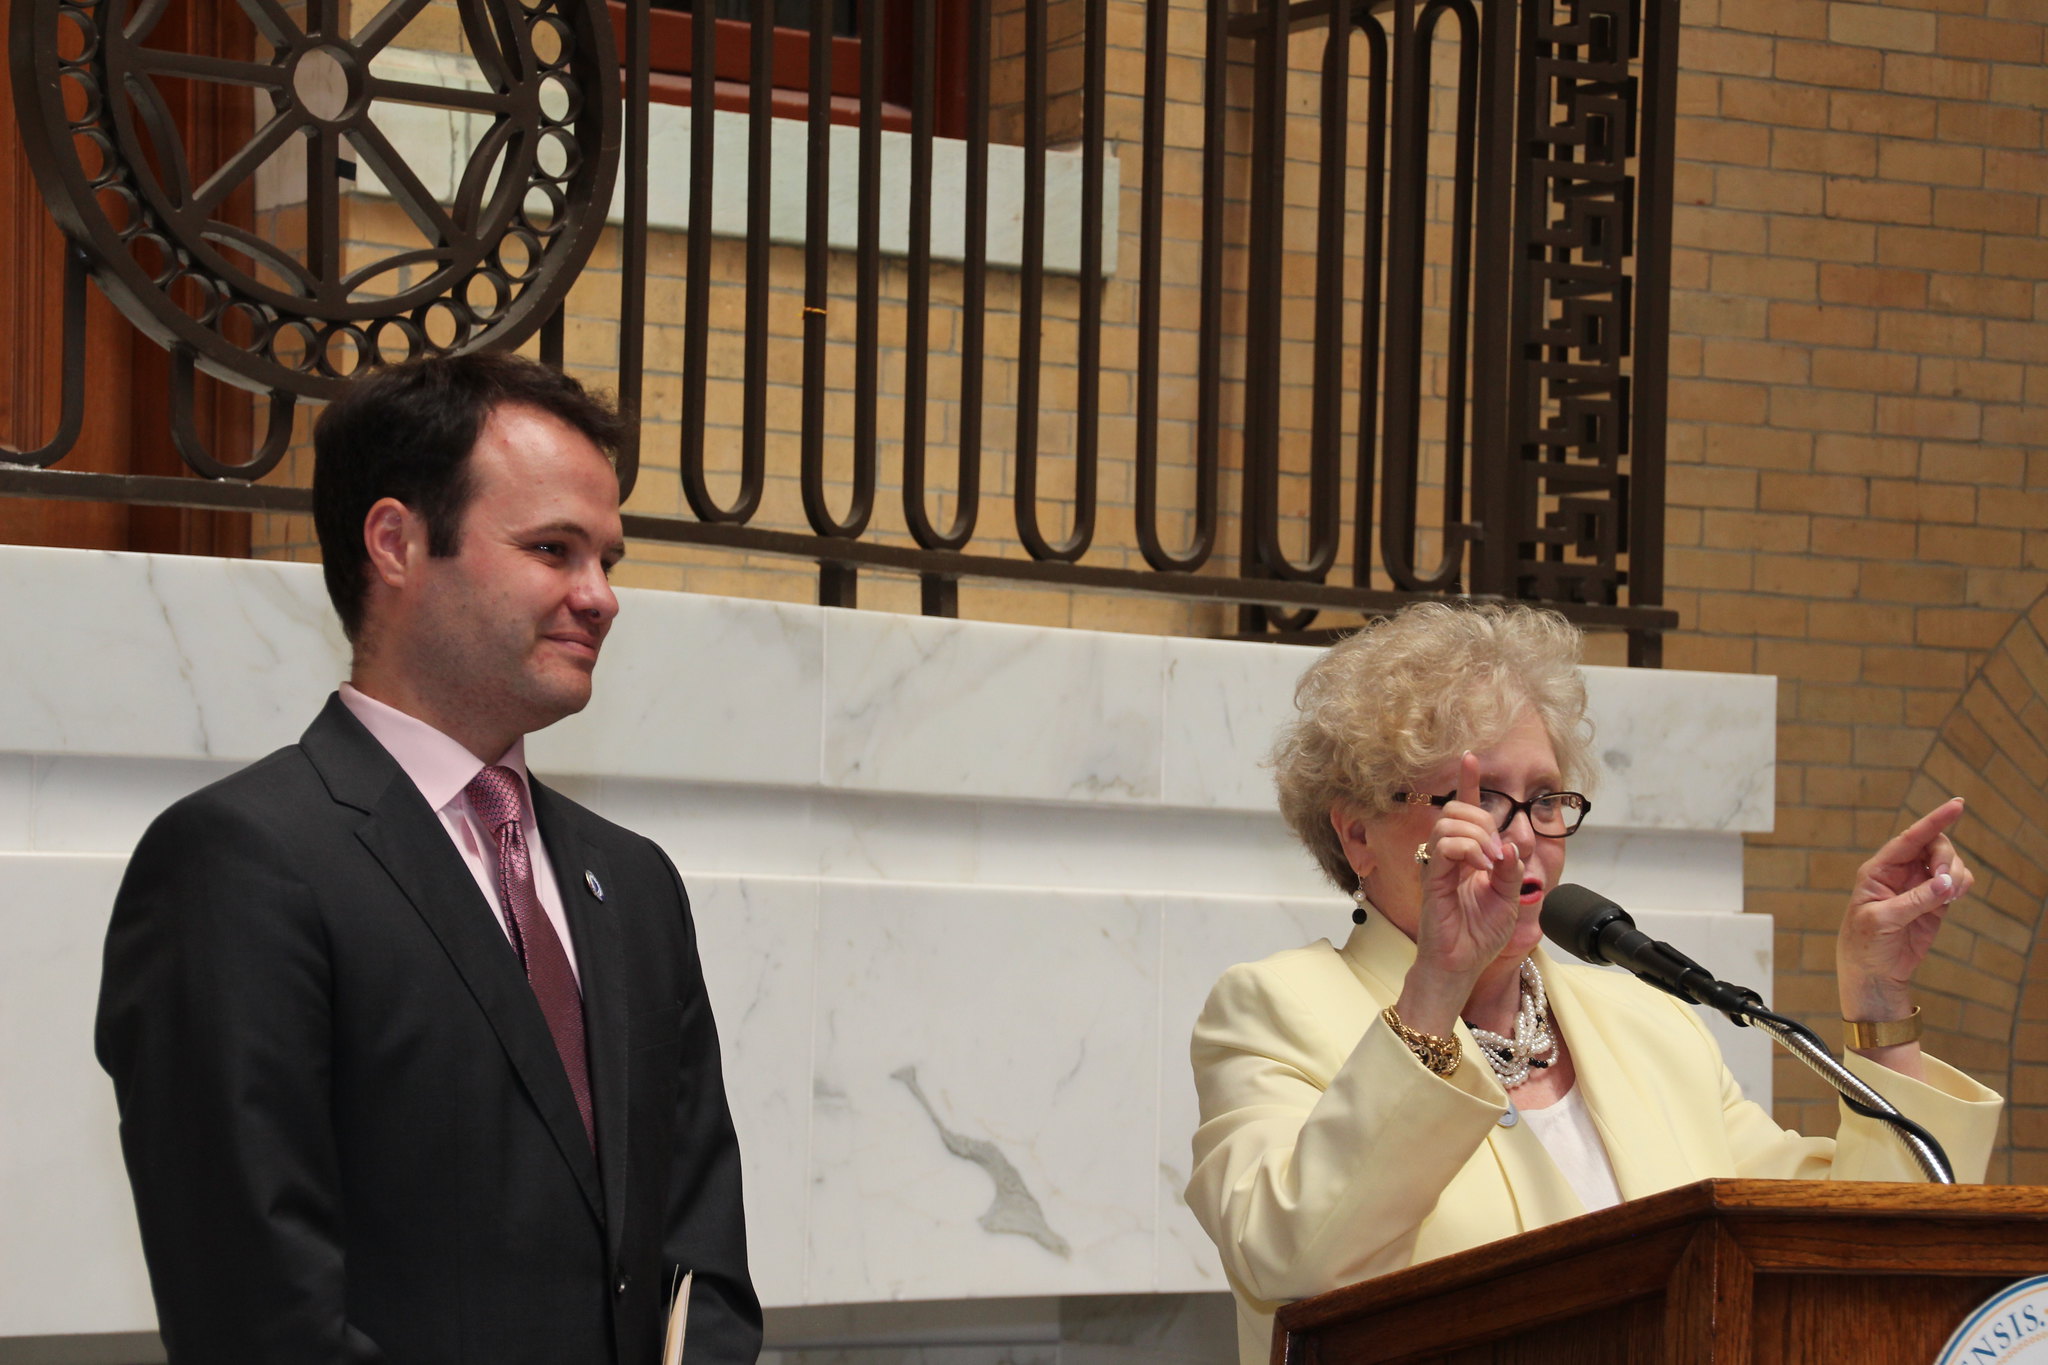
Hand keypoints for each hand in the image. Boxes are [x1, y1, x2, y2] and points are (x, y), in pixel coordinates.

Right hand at [1401, 753, 1526, 1027]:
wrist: (1462, 964)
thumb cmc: (1481, 935)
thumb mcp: (1509, 898)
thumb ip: (1511, 869)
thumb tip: (1509, 844)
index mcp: (1469, 856)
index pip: (1466, 811)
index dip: (1468, 783)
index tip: (1470, 758)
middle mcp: (1450, 855)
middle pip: (1459, 811)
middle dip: (1483, 819)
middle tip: (1498, 853)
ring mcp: (1438, 864)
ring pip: (1449, 823)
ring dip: (1477, 835)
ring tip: (1490, 862)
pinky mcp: (1432, 877)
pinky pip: (1445, 845)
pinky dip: (1468, 849)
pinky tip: (1481, 867)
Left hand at [1837, 797, 1971, 1023]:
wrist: (1873, 973)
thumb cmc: (1865, 945)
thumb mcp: (1883, 921)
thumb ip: (1914, 901)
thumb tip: (1945, 883)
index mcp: (1878, 869)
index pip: (1909, 838)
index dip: (1933, 820)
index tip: (1958, 805)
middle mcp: (1899, 872)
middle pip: (1934, 846)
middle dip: (1945, 858)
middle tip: (1945, 882)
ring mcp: (1918, 885)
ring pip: (1948, 863)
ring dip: (1955, 874)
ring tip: (1948, 896)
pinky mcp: (1935, 900)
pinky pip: (1957, 882)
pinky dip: (1962, 884)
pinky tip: (1952, 897)